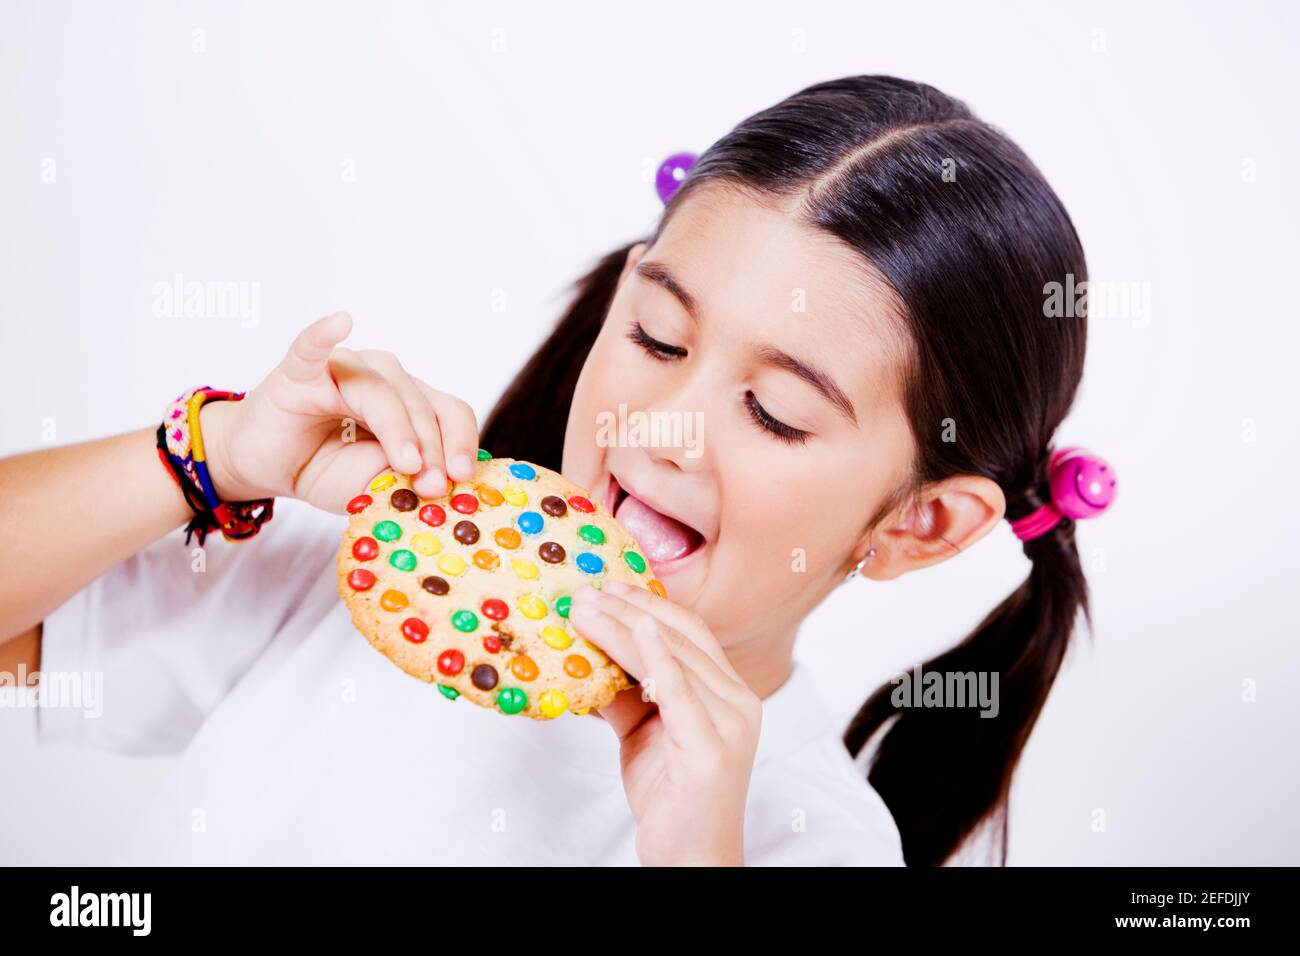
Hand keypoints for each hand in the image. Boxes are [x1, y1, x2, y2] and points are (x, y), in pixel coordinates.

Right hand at [200, 312, 478, 510]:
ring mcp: (343, 368)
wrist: (266, 467)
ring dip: (401, 429)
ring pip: (382, 391)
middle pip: (421, 403)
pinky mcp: (300, 371)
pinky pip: (312, 348)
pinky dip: (322, 334)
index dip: (461, 442)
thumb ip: (404, 481)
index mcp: (410, 401)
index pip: (449, 412)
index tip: (463, 478)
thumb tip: (443, 487)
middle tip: (434, 486)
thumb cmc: (323, 468)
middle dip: (433, 448)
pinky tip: (339, 322)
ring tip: (408, 464)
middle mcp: (383, 378)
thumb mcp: (373, 484)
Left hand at [568, 580, 761, 865]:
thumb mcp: (641, 733)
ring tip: (585, 610)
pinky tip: (638, 631)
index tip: (608, 586)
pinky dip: (660, 659)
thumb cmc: (670, 797)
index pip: (690, 632)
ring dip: (626, 627)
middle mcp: (738, 702)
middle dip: (630, 608)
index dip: (650, 604)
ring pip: (675, 658)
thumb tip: (585, 656)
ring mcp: (729, 724)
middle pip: (682, 638)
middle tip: (585, 592)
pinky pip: (682, 694)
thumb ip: (624, 693)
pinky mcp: (711, 750)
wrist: (690, 859)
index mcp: (728, 693)